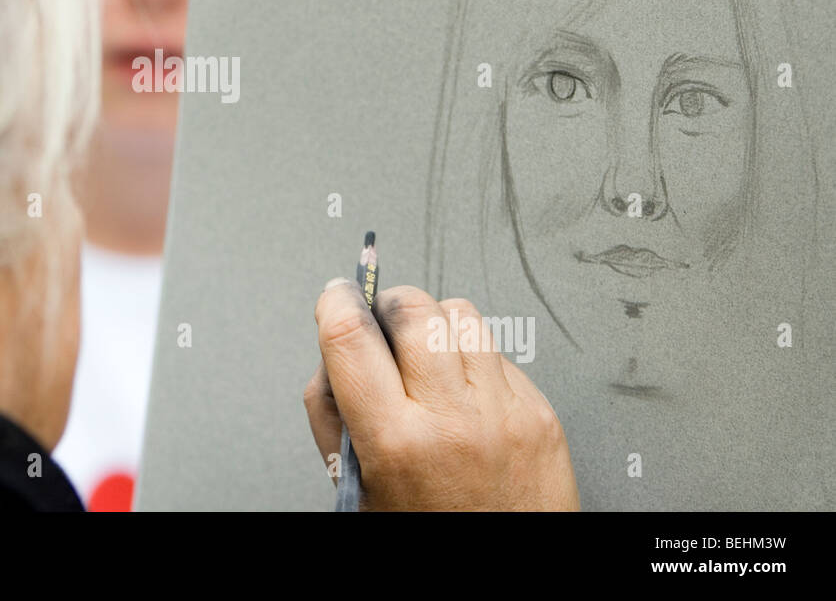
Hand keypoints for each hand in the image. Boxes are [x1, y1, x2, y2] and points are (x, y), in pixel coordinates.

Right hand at [304, 280, 579, 509]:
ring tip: (426, 358)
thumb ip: (330, 413)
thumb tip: (332, 350)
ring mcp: (503, 413)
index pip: (351, 337)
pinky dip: (472, 357)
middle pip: (412, 308)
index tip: (336, 296)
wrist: (506, 575)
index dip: (336, 302)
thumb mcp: (356, 484)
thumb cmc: (428, 528)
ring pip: (460, 314)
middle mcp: (452, 421)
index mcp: (395, 443)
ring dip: (433, 324)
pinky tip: (463, 391)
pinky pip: (497, 351)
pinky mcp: (539, 413)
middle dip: (388, 305)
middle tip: (382, 324)